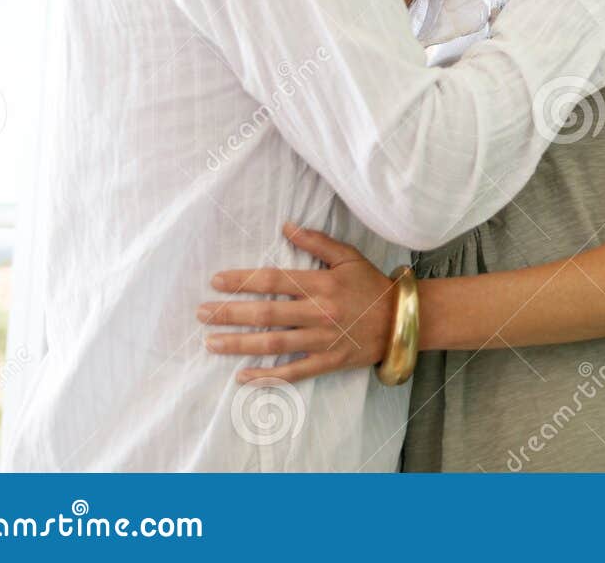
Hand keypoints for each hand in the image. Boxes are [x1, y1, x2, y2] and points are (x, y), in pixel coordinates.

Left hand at [198, 223, 394, 384]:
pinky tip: (242, 376)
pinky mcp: (328, 362)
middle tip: (202, 313)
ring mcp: (323, 340)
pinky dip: (267, 376)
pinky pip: (293, 372)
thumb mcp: (349, 257)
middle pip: (267, 314)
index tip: (216, 282)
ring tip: (211, 342)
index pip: (275, 280)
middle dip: (230, 313)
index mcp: (323, 284)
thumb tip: (286, 226)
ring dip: (239, 344)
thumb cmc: (372, 286)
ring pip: (274, 344)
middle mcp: (320, 312)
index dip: (243, 281)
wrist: (402, 320)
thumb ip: (317, 242)